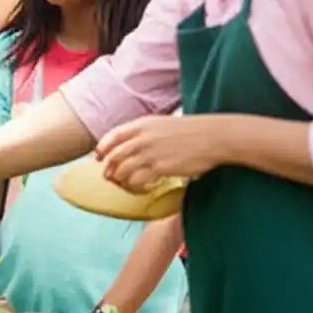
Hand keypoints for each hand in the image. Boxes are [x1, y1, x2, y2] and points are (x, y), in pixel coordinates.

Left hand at [95, 115, 222, 192]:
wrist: (214, 136)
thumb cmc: (192, 131)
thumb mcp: (163, 124)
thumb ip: (145, 132)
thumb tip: (133, 145)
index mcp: (142, 124)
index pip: (113, 137)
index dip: (102, 148)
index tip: (98, 157)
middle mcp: (142, 138)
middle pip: (114, 156)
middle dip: (109, 169)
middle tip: (110, 177)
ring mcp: (150, 153)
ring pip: (122, 171)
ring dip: (121, 180)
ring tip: (127, 185)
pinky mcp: (160, 167)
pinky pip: (137, 180)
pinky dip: (135, 187)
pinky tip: (142, 188)